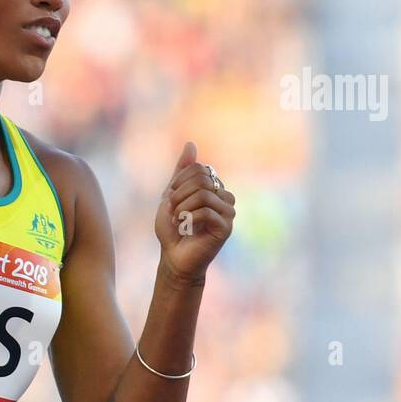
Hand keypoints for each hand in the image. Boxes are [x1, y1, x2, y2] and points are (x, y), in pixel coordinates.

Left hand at [154, 140, 234, 284]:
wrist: (174, 257)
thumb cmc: (173, 229)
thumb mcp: (172, 195)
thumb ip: (182, 171)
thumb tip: (191, 144)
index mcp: (213, 187)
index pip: (198, 168)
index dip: (179, 182)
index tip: (172, 199)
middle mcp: (224, 196)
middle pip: (202, 179)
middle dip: (179, 194)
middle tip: (173, 211)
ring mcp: (228, 212)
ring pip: (204, 194)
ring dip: (182, 207)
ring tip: (177, 220)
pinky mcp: (226, 227)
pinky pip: (206, 211)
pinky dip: (188, 219)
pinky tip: (184, 228)